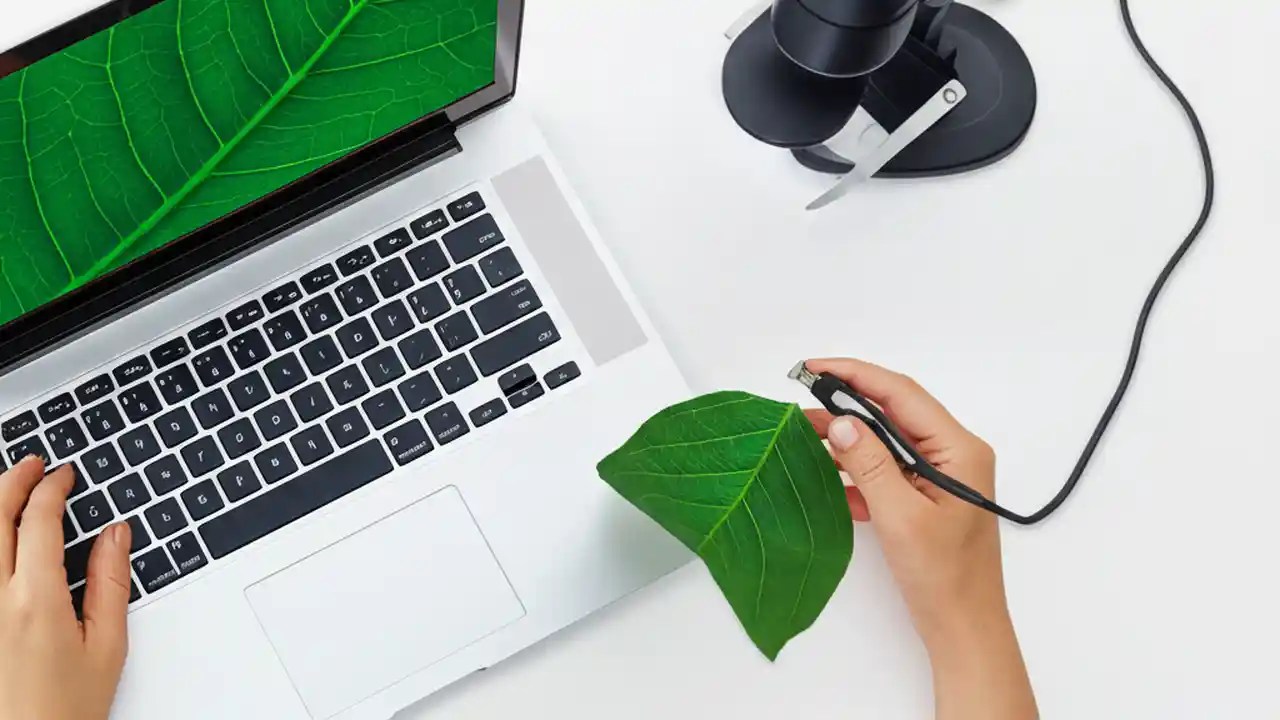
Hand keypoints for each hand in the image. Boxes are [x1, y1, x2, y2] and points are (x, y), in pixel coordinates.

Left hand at [1, 456, 131, 719]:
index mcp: (35, 600)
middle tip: (29, 466)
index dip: (51, 487)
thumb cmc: (62, 712)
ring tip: (5, 493)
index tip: (63, 475)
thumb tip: (115, 534)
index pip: (38, 519)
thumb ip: (110, 583)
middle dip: (11, 481)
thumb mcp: (106, 648)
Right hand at [805, 359, 1035, 719]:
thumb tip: (842, 423)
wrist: (965, 630)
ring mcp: (940, 476)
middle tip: (801, 397)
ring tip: (804, 432)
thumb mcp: (901, 518)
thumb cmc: (943, 578)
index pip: (901, 395)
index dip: (855, 375)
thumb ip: (870, 464)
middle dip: (847, 402)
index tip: (813, 367)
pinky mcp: (926, 498)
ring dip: (848, 436)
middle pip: (894, 412)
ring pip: (887, 440)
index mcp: (959, 449)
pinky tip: (826, 473)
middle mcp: (953, 454)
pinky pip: (887, 469)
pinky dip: (857, 468)